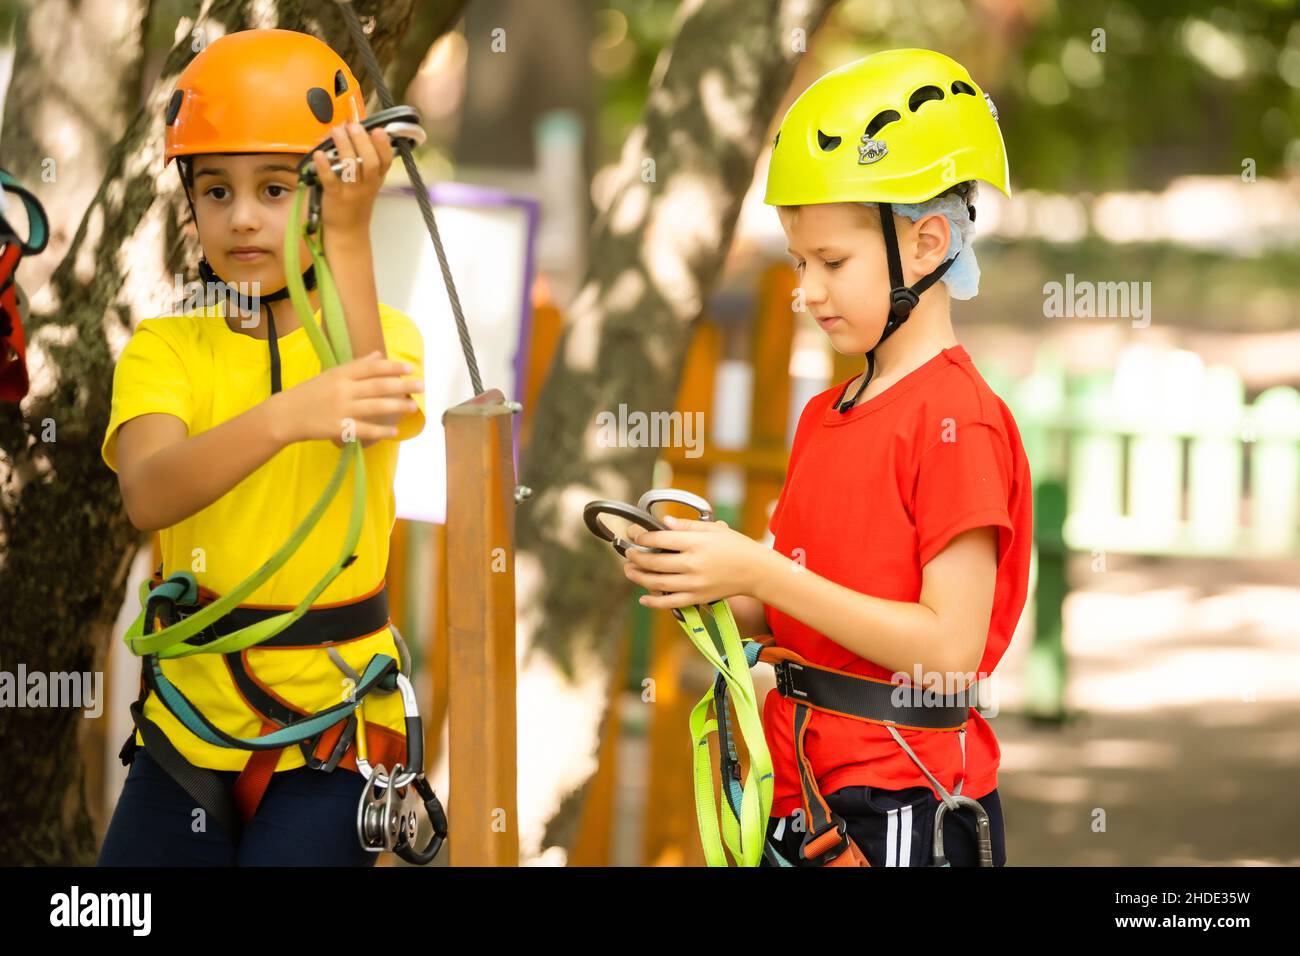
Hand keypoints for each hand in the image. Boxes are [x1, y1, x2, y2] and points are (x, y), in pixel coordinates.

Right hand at [271, 351, 422, 446]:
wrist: (284, 415)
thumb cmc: (310, 393)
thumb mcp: (331, 374)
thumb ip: (356, 366)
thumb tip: (379, 356)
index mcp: (340, 373)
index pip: (370, 367)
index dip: (392, 366)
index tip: (410, 367)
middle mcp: (342, 389)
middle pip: (377, 385)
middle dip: (402, 385)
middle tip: (421, 385)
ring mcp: (340, 409)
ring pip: (374, 406)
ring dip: (397, 406)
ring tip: (414, 406)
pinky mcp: (338, 428)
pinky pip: (364, 429)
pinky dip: (380, 431)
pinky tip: (394, 432)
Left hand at [309, 122, 394, 236]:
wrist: (347, 230)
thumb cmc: (356, 201)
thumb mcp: (368, 183)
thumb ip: (363, 160)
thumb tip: (346, 130)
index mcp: (376, 179)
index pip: (386, 161)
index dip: (383, 145)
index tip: (377, 130)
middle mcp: (367, 184)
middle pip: (370, 161)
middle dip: (362, 141)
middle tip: (352, 126)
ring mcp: (351, 191)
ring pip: (350, 167)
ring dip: (343, 147)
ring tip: (336, 131)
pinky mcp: (334, 196)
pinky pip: (329, 180)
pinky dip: (324, 166)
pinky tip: (318, 153)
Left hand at [622, 516, 775, 609]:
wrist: (756, 571)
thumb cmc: (735, 546)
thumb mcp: (713, 529)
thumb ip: (687, 526)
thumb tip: (665, 523)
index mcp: (696, 543)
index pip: (659, 540)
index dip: (641, 537)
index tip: (633, 534)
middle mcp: (692, 564)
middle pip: (654, 562)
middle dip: (635, 557)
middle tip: (627, 553)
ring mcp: (694, 583)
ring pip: (657, 583)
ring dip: (638, 577)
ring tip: (629, 571)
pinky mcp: (697, 598)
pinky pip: (670, 602)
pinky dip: (654, 602)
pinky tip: (643, 598)